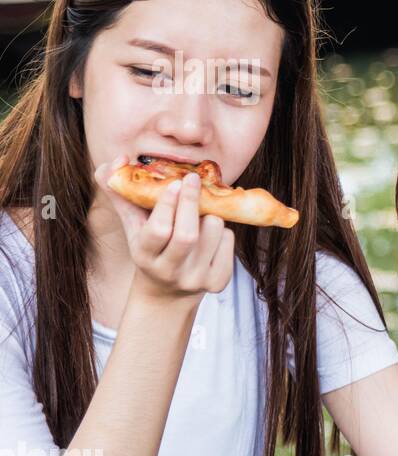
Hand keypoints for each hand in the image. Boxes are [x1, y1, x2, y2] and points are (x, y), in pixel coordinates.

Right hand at [94, 154, 235, 301]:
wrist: (168, 291)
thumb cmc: (151, 247)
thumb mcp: (133, 227)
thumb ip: (122, 195)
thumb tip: (112, 164)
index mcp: (145, 255)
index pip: (158, 230)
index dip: (168, 205)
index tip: (175, 182)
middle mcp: (170, 271)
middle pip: (187, 235)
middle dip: (191, 202)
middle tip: (192, 179)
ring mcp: (196, 278)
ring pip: (213, 233)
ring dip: (209, 215)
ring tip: (200, 214)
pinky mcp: (218, 281)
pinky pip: (228, 242)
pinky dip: (222, 230)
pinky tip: (210, 235)